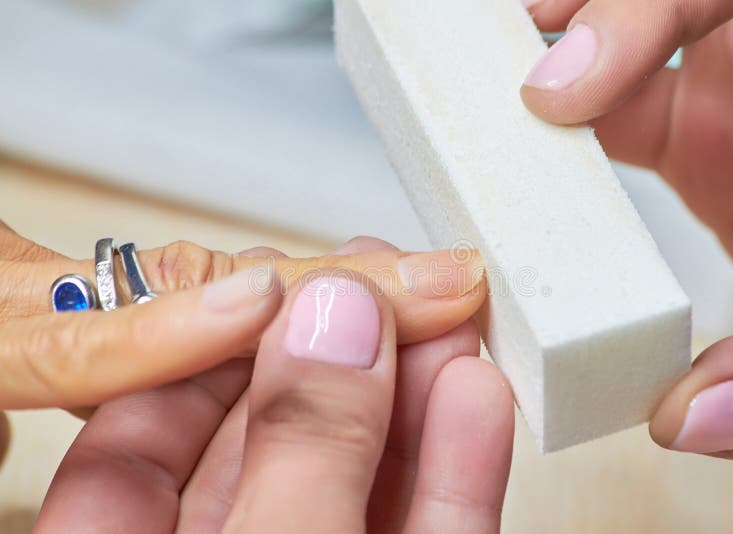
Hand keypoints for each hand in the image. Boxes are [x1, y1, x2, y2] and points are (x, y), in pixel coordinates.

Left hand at [33, 237, 514, 533]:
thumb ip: (291, 456)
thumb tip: (333, 323)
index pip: (144, 433)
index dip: (222, 341)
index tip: (294, 283)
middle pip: (270, 439)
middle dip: (342, 349)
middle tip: (394, 282)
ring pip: (357, 473)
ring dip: (413, 390)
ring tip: (455, 315)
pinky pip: (420, 525)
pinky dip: (457, 464)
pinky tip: (477, 398)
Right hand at [520, 1, 732, 460]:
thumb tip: (683, 411)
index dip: (640, 12)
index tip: (561, 94)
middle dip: (581, 12)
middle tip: (496, 61)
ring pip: (637, 36)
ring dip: (556, 60)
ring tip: (483, 100)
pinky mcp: (716, 148)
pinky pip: (628, 107)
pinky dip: (566, 123)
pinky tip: (520, 153)